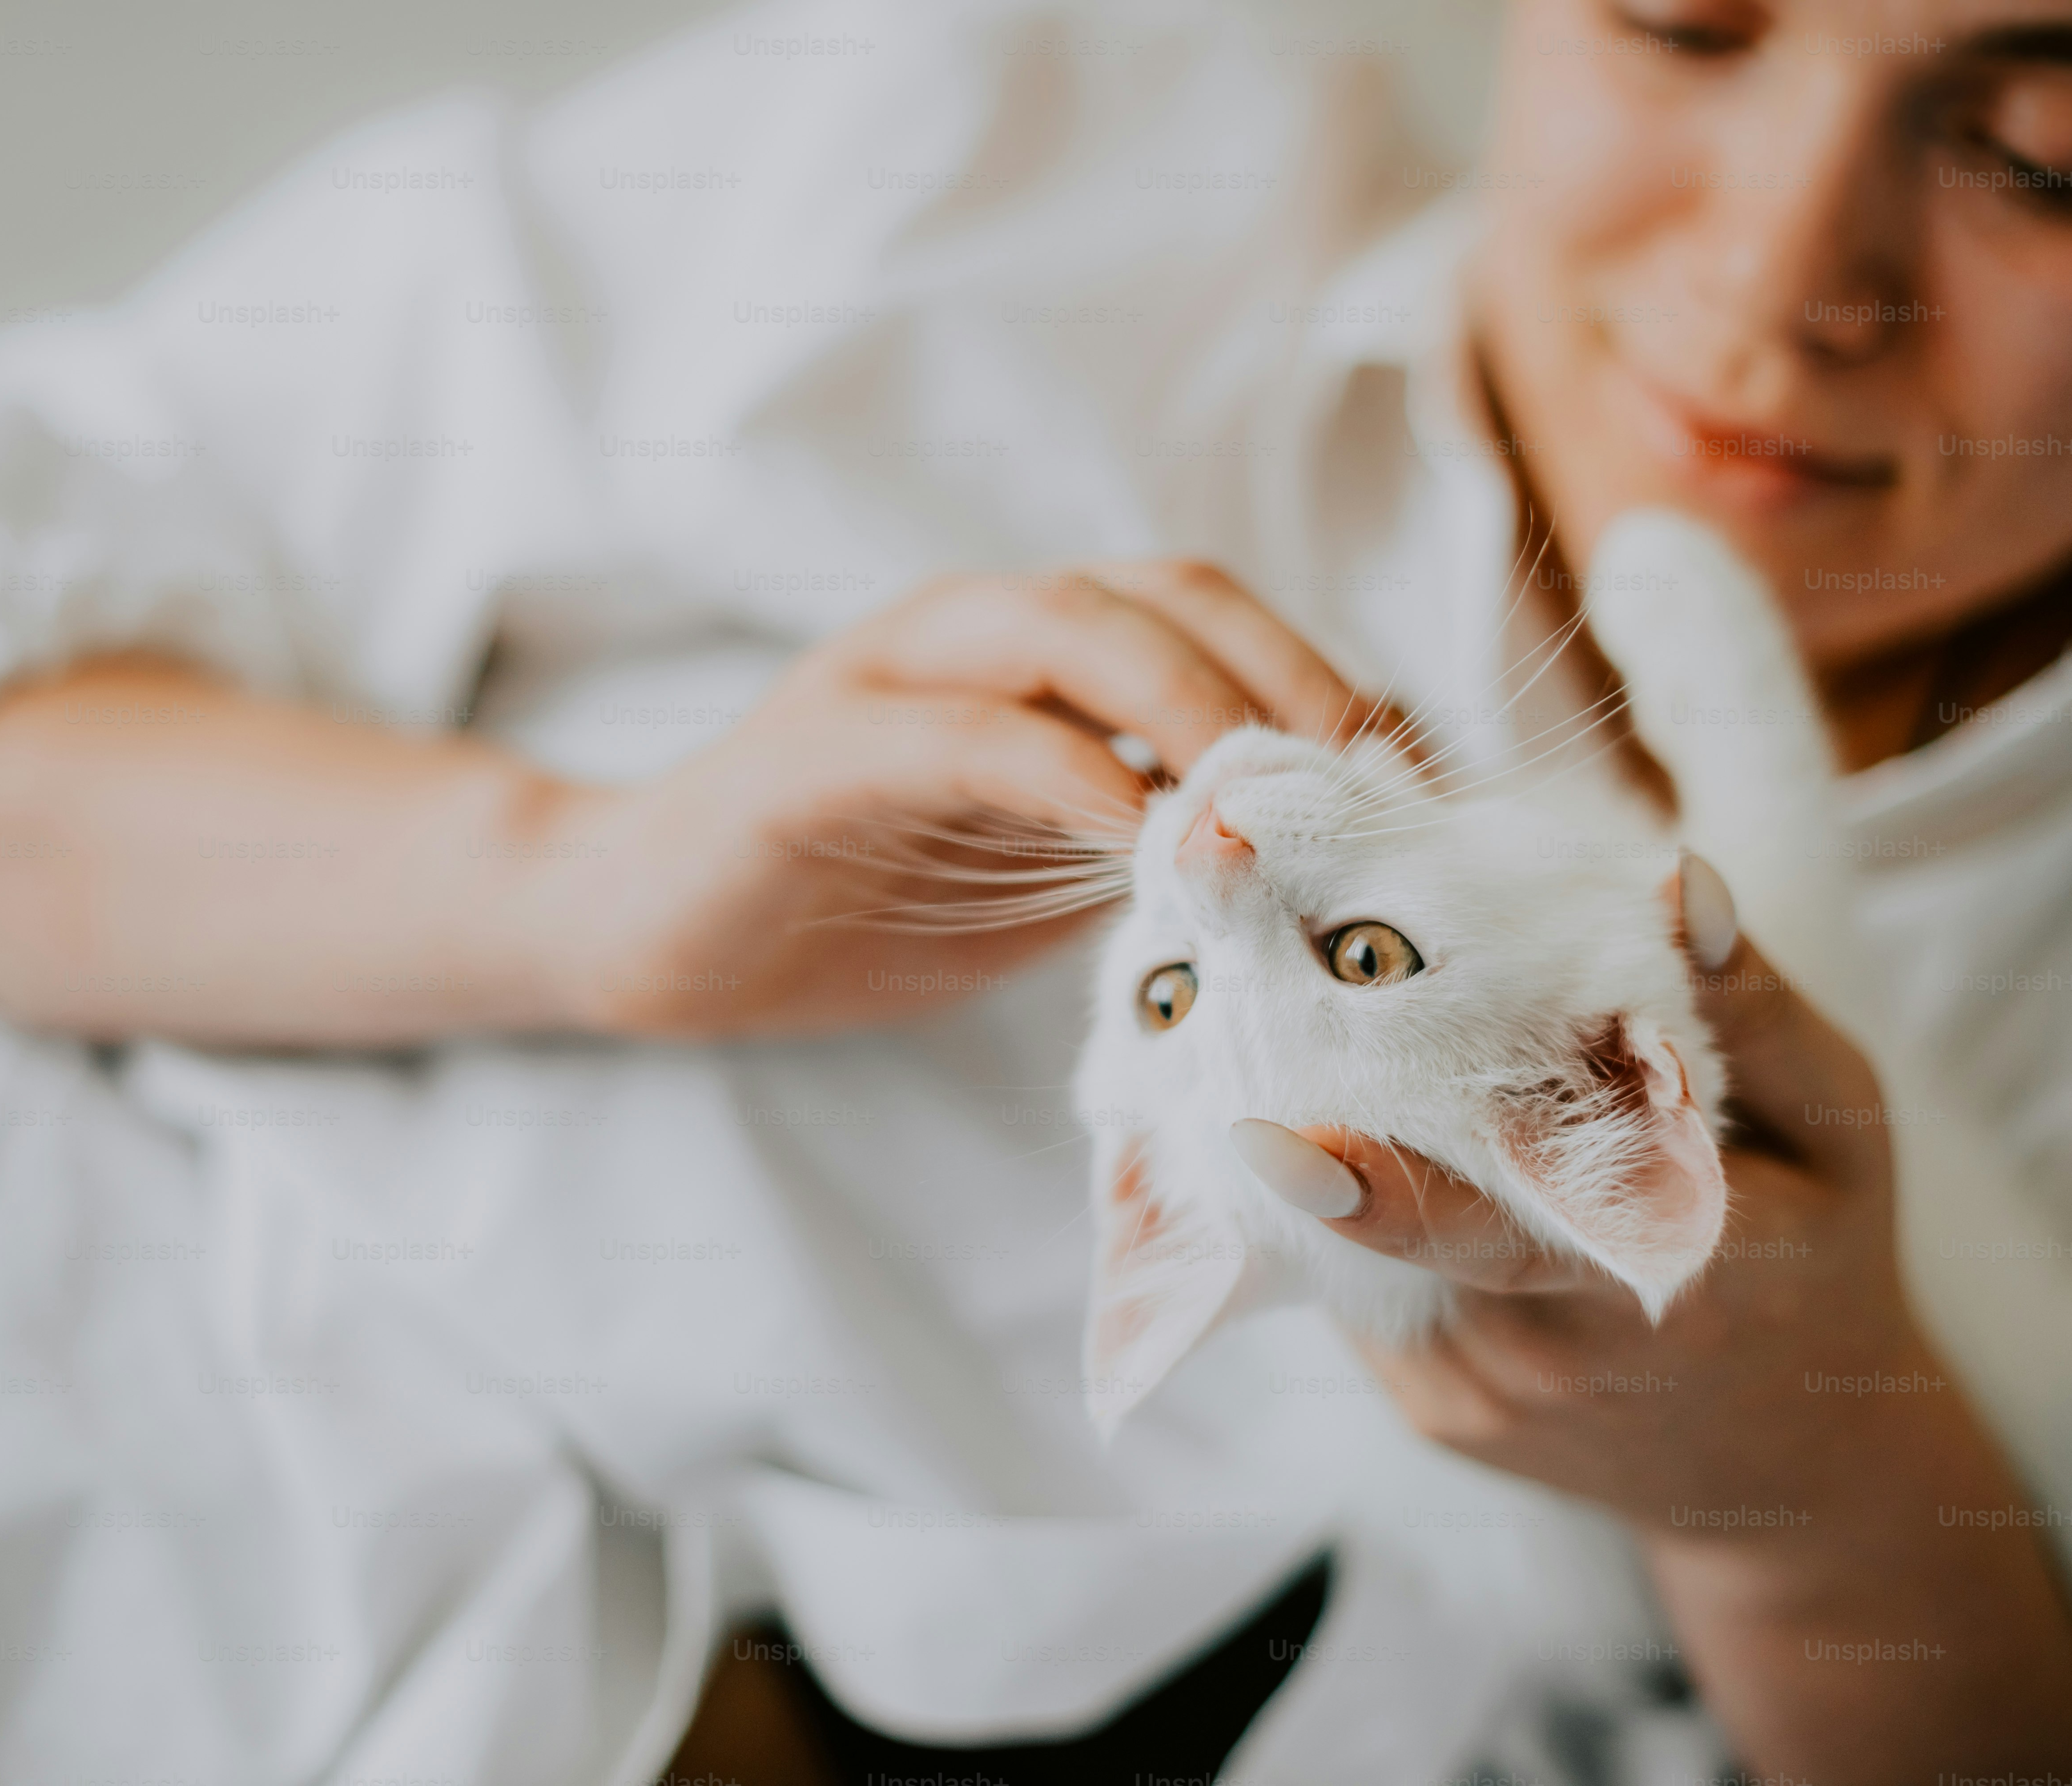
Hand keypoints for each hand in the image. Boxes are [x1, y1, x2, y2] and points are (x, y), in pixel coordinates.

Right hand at [537, 562, 1389, 1038]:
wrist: (647, 935)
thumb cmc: (852, 905)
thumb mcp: (1038, 883)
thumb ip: (1150, 847)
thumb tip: (1318, 863)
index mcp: (1033, 657)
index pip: (1215, 622)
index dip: (1331, 686)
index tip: (1424, 788)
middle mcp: (973, 634)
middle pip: (1168, 595)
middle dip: (1294, 680)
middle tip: (1381, 793)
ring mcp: (892, 675)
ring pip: (1074, 629)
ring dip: (1197, 705)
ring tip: (1280, 806)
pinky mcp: (819, 750)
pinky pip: (969, 732)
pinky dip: (1071, 775)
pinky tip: (1142, 844)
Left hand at [1304, 897, 1922, 1523]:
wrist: (1796, 1474)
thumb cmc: (1822, 1263)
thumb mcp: (1839, 1131)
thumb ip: (1755, 1013)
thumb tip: (1682, 881)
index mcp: (1671, 1274)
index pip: (1505, 1228)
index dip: (1379, 1186)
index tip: (1275, 1137)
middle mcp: (1558, 1353)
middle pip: (1402, 1225)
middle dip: (1320, 1122)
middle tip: (1250, 1006)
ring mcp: (1485, 1393)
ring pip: (1361, 1254)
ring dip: (1336, 1154)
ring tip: (1317, 1049)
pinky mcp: (1438, 1413)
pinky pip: (1360, 1294)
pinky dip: (1355, 1213)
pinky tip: (1366, 1146)